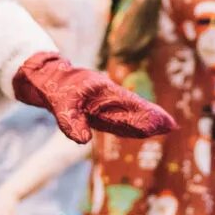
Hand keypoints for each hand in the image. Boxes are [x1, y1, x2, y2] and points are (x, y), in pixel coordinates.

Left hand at [11, 52, 176, 143]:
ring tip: (163, 127)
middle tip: (171, 125)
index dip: (145, 115)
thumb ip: (70, 121)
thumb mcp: (59, 103)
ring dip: (142, 120)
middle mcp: (105, 96)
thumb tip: (83, 140)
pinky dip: (129, 122)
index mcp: (101, 92)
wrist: (43, 74)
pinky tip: (139, 129)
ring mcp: (102, 101)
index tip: (162, 121)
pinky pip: (115, 115)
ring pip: (126, 112)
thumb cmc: (53, 85)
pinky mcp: (95, 106)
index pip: (128, 106)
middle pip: (132, 108)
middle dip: (150, 117)